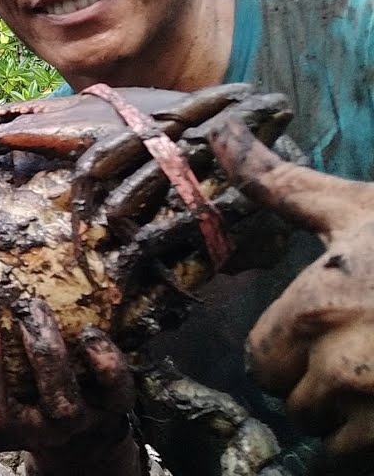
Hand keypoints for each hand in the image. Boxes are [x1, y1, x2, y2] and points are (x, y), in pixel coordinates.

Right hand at [0, 301, 139, 475]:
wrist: (83, 423)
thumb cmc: (19, 388)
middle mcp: (26, 431)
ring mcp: (69, 423)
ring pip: (58, 402)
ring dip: (42, 352)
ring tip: (29, 307)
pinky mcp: (110, 407)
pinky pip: (115, 392)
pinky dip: (105, 363)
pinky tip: (89, 333)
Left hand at [212, 120, 373, 464]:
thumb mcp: (355, 209)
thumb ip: (280, 186)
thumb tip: (221, 136)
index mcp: (316, 310)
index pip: (262, 363)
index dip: (288, 352)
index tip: (323, 334)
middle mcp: (342, 366)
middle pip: (297, 403)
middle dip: (320, 386)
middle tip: (364, 353)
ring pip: (336, 437)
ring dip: (355, 417)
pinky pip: (367, 457)